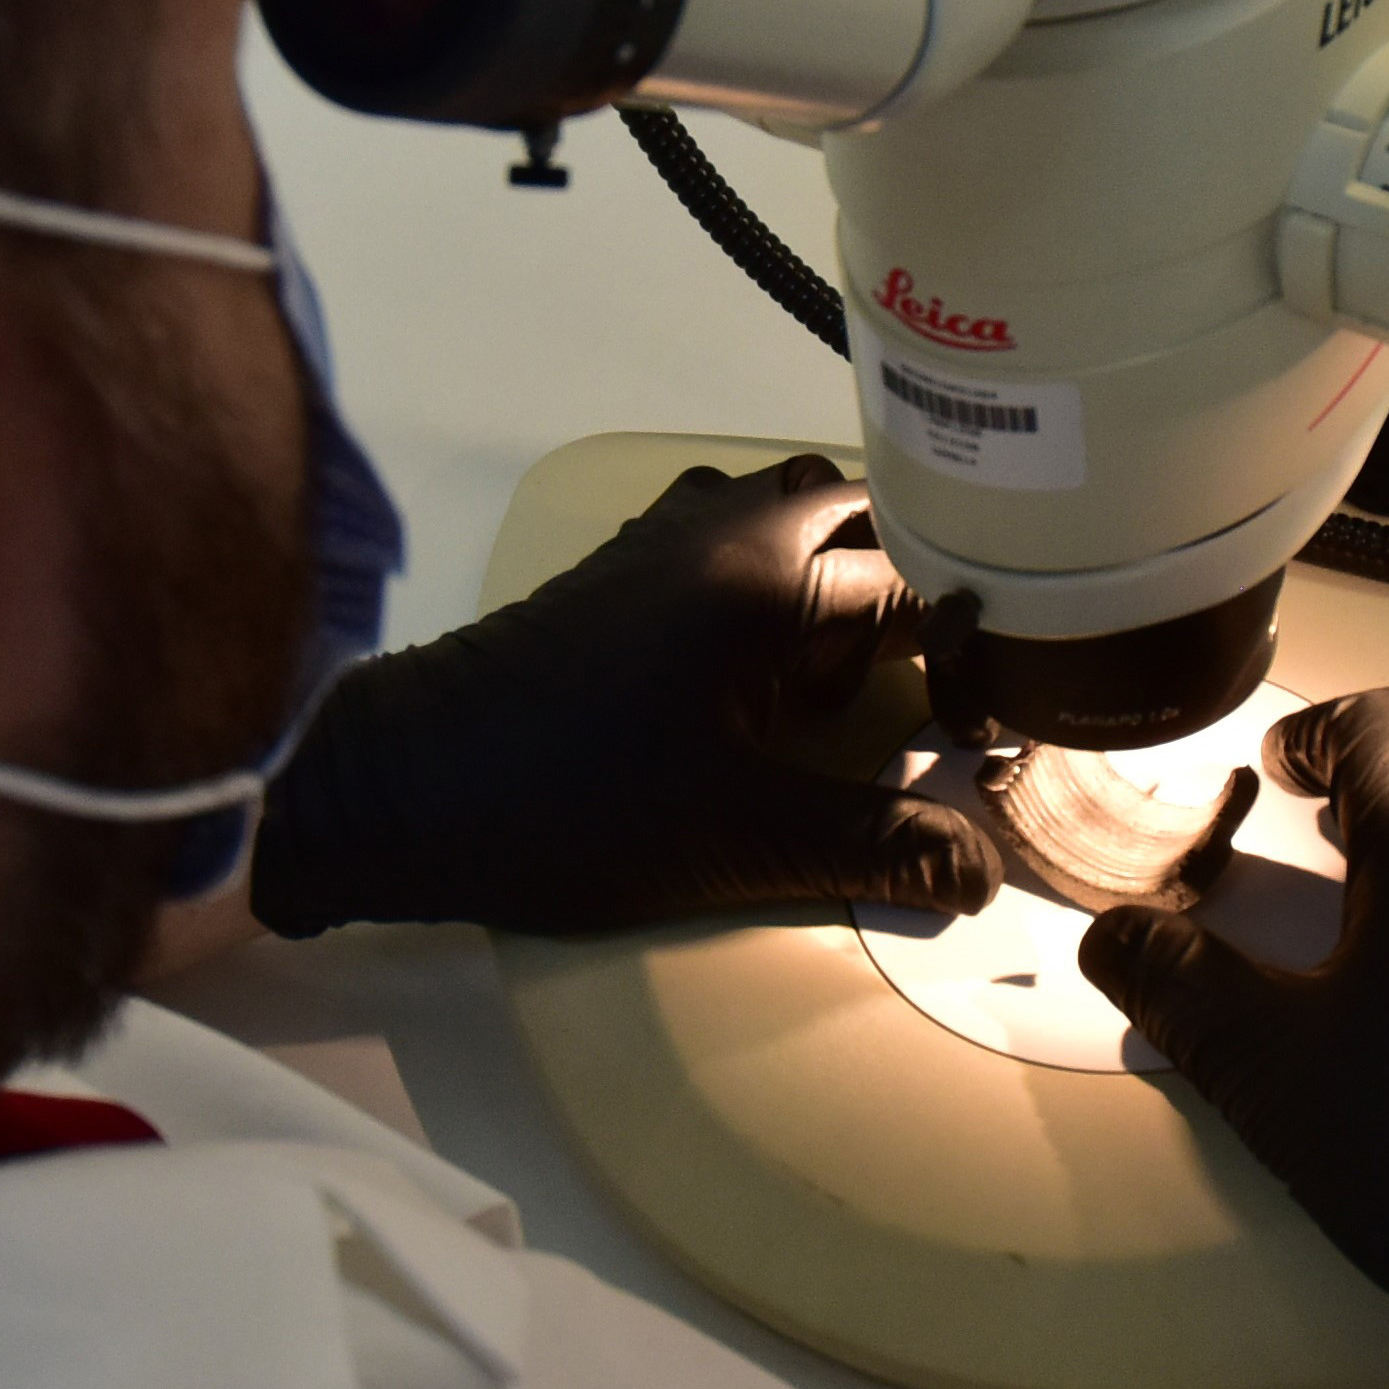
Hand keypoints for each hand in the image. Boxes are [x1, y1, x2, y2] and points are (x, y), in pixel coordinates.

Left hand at [250, 455, 996, 936]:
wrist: (396, 786)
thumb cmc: (567, 803)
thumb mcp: (740, 839)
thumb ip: (872, 847)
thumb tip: (981, 870)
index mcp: (769, 579)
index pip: (922, 585)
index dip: (972, 655)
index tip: (992, 722)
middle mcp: (722, 532)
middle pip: (860, 519)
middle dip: (905, 592)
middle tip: (913, 695)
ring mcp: (661, 544)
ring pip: (787, 518)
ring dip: (830, 581)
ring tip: (831, 689)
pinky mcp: (614, 575)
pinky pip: (725, 544)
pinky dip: (766, 590)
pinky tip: (757, 683)